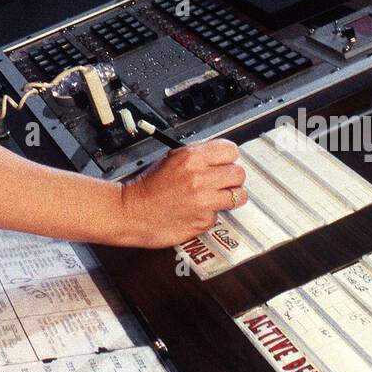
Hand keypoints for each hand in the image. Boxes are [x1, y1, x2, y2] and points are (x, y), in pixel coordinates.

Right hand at [120, 138, 246, 248]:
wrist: (132, 211)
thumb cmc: (148, 186)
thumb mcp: (171, 158)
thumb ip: (197, 156)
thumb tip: (219, 156)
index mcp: (192, 157)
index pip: (231, 150)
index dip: (228, 157)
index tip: (225, 162)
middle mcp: (200, 178)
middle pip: (239, 173)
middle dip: (232, 177)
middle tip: (223, 181)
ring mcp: (204, 201)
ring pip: (239, 195)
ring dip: (230, 196)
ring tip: (217, 196)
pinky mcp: (203, 220)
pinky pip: (220, 214)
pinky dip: (211, 213)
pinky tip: (198, 210)